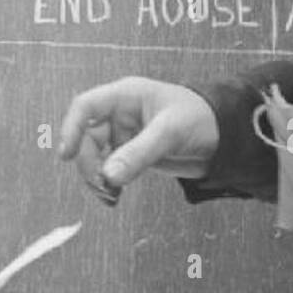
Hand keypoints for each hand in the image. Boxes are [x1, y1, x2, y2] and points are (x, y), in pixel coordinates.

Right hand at [57, 77, 219, 192]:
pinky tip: (114, 197)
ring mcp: (125, 134)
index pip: (86, 106)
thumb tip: (108, 177)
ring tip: (110, 197)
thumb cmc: (201, 119)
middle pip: (88, 137)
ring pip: (96, 156)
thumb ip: (139, 154)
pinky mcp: (133, 153)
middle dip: (89, 164)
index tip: (66, 155)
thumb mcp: (170, 133)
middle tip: (103, 188)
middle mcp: (121, 114)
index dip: (71, 128)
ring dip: (97, 178)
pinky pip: (110, 168)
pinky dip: (108, 183)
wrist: (226, 136)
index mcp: (126, 96)